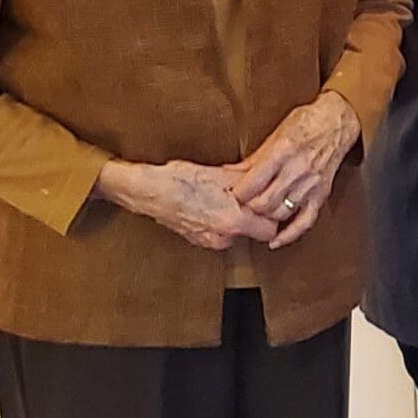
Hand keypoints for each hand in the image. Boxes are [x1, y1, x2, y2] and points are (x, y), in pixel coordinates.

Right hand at [95, 158, 279, 250]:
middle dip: (255, 215)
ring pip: (238, 232)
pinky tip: (212, 204)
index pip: (271, 229)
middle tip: (247, 196)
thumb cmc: (178, 180)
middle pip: (255, 232)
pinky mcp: (197, 240)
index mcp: (232, 221)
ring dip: (238, 217)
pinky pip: (220, 233)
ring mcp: (208, 242)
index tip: (268, 201)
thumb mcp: (220, 175)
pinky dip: (221, 221)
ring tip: (225, 197)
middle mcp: (222, 238)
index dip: (272, 214)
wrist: (145, 191)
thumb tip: (267, 180)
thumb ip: (249, 182)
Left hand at [229, 92, 361, 249]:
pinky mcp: (322, 193)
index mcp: (283, 151)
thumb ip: (254, 159)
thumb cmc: (307, 122)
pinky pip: (305, 221)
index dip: (236, 194)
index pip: (252, 183)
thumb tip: (230, 172)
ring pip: (281, 213)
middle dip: (248, 207)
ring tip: (255, 215)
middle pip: (264, 202)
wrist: (338, 120)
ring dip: (264, 218)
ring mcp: (311, 183)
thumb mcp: (275, 134)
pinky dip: (289, 234)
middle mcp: (298, 169)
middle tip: (240, 206)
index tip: (230, 194)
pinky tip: (276, 240)